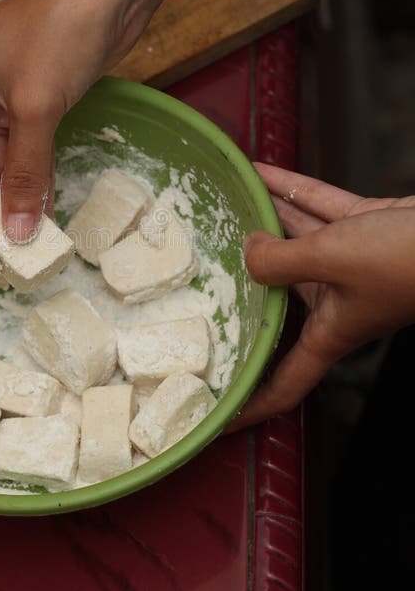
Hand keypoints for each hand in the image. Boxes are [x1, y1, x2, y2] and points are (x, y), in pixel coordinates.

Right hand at [0, 0, 152, 257]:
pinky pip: (29, 148)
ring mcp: (4, 92)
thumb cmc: (62, 29)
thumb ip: (24, 172)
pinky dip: (35, 176)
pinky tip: (44, 209)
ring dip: (14, 195)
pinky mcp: (37, 96)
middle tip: (1, 250)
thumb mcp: (35, 108)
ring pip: (2, 157)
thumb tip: (18, 230)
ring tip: (27, 239)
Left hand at [226, 162, 414, 431]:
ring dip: (262, 222)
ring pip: (295, 243)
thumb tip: (248, 249)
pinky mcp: (366, 228)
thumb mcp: (333, 261)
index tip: (217, 418)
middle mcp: (337, 302)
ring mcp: (351, 264)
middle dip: (243, 291)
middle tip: (197, 282)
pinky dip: (290, 190)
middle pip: (278, 302)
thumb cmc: (408, 260)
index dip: (252, 406)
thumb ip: (280, 259)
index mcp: (331, 332)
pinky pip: (317, 208)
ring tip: (220, 209)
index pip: (284, 385)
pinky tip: (258, 172)